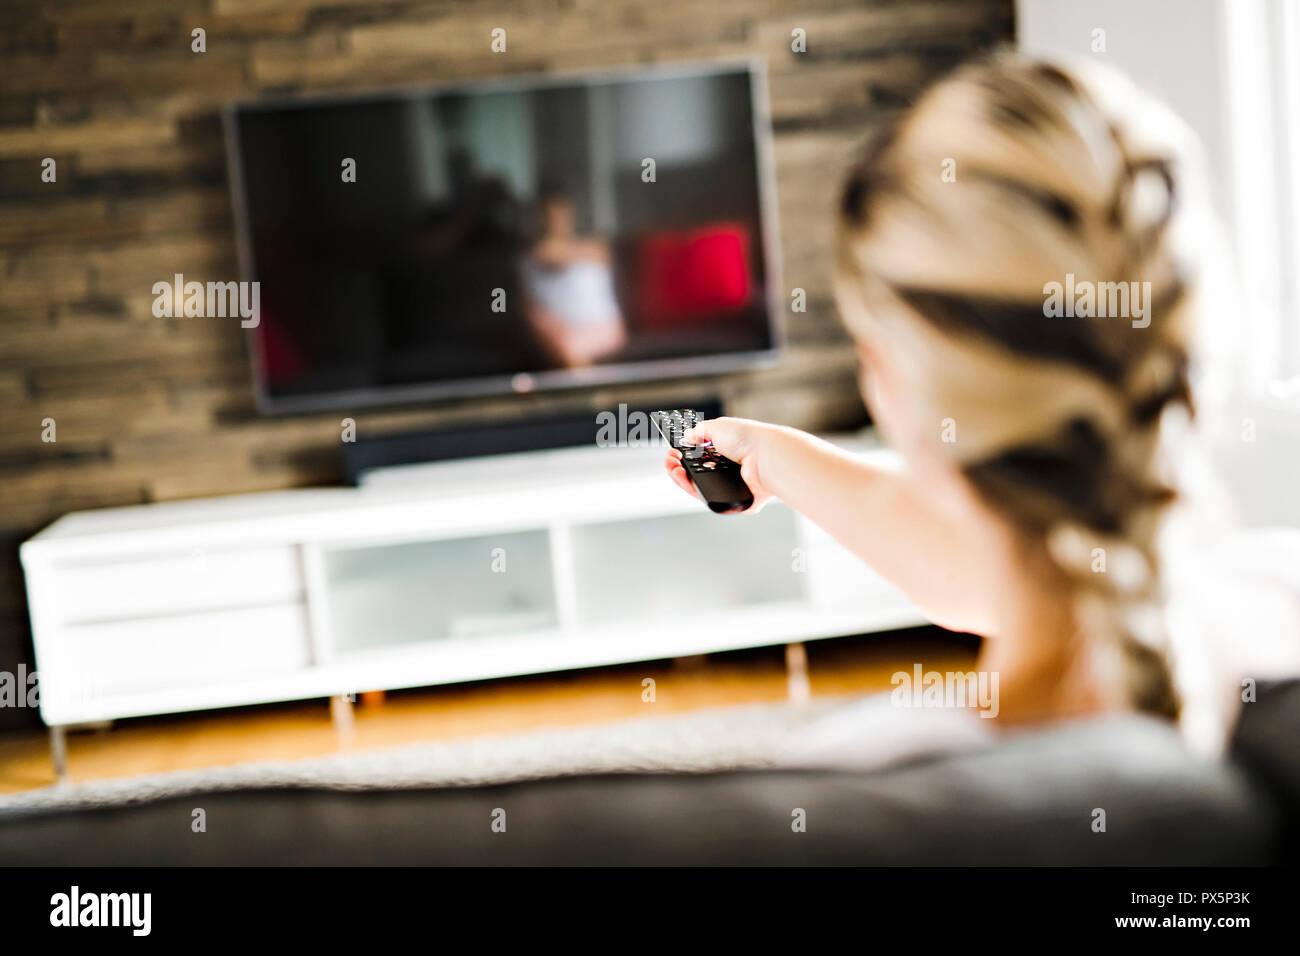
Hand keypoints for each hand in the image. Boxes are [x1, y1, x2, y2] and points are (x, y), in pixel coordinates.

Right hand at [661, 416, 780, 512]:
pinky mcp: (735, 501)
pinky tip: (686, 480)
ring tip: (674, 469)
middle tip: (669, 462)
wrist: (765, 455)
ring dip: (682, 479)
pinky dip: (696, 491)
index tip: (672, 452)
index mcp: (726, 451)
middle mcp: (729, 469)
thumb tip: (687, 435)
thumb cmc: (748, 439)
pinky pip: (710, 500)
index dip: (684, 454)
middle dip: (679, 467)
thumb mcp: (718, 426)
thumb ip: (700, 430)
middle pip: (697, 474)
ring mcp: (731, 486)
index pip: (700, 456)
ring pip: (700, 488)